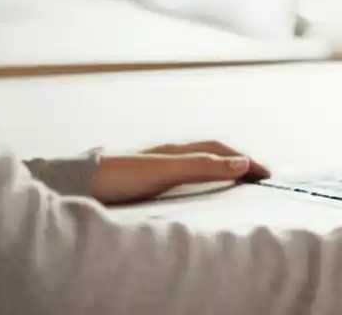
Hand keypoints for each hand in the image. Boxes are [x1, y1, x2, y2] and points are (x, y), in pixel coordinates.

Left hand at [92, 140, 270, 204]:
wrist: (74, 182)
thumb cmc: (117, 175)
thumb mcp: (165, 170)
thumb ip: (201, 166)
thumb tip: (242, 163)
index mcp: (175, 149)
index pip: (219, 150)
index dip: (245, 160)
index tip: (267, 175)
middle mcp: (165, 153)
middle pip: (209, 153)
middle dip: (236, 161)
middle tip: (258, 177)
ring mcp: (152, 165)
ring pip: (194, 163)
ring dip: (218, 169)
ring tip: (233, 182)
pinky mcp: (140, 180)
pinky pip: (180, 176)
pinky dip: (198, 180)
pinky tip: (192, 192)